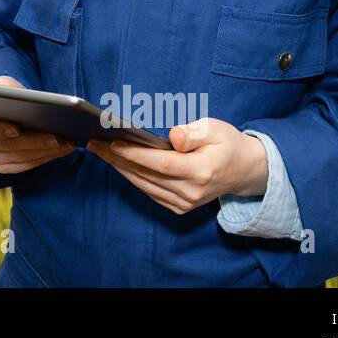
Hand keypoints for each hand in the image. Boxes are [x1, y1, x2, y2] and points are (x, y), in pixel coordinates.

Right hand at [0, 76, 78, 173]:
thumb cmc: (0, 95)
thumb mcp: (0, 86)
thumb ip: (10, 92)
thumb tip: (34, 102)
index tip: (16, 128)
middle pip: (6, 146)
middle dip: (34, 142)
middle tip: (57, 137)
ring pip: (19, 158)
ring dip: (45, 151)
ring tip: (66, 143)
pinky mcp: (2, 166)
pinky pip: (25, 165)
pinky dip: (45, 157)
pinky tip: (61, 150)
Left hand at [84, 118, 267, 214]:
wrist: (244, 171)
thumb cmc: (227, 144)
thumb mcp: (215, 129)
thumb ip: (192, 133)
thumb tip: (172, 137)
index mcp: (202, 171)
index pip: (162, 164)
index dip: (135, 155)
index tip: (113, 143)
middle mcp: (192, 192)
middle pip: (147, 175)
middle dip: (117, 158)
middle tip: (93, 142)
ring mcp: (185, 203)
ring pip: (144, 185)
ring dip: (119, 168)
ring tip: (99, 150)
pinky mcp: (180, 207)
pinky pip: (149, 191)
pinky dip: (132, 177)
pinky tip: (117, 163)